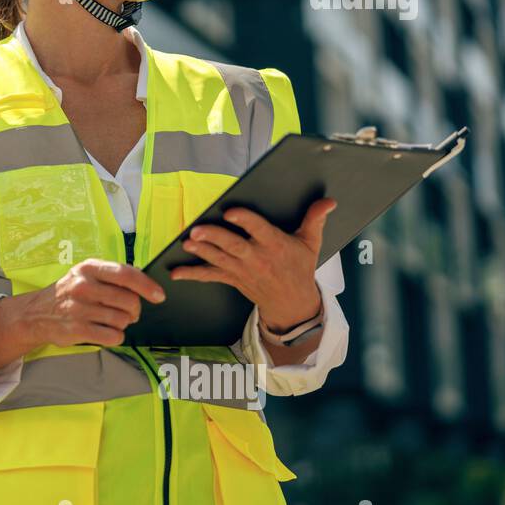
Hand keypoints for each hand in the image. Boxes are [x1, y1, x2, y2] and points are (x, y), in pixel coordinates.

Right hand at [0, 258, 164, 350]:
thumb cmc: (70, 292)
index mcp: (89, 268)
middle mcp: (83, 286)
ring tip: (112, 321)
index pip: (126, 274)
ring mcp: (79, 308)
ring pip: (123, 320)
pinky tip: (106, 331)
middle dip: (135, 310)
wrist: (37, 314)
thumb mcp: (86, 274)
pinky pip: (113, 336)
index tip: (159, 296)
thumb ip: (113, 275)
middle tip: (130, 312)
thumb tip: (144, 282)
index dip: (147, 286)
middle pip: (129, 301)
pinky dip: (115, 336)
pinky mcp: (77, 329)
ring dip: (123, 324)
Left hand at [168, 198, 335, 330]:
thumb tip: (329, 201)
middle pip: (233, 246)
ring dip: (201, 251)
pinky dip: (192, 274)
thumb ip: (315, 220)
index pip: (258, 229)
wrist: (292, 304)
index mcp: (274, 245)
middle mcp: (256, 258)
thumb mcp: (310, 243)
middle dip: (214, 238)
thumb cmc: (298, 268)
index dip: (244, 220)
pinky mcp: (232, 278)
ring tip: (186, 243)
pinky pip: (210, 276)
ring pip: (219, 259)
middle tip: (197, 230)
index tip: (230, 212)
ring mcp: (242, 270)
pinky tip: (176, 272)